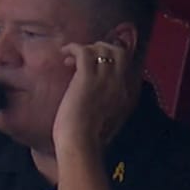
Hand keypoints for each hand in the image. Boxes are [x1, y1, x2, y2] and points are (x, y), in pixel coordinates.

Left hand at [52, 42, 138, 158]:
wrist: (81, 142)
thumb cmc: (87, 138)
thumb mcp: (106, 121)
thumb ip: (106, 106)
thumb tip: (96, 98)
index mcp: (125, 94)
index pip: (126, 64)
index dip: (110, 58)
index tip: (94, 63)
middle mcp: (119, 83)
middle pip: (119, 50)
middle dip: (102, 47)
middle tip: (85, 56)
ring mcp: (105, 79)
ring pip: (103, 48)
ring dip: (86, 48)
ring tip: (71, 58)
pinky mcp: (87, 78)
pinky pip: (84, 51)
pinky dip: (73, 48)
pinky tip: (64, 54)